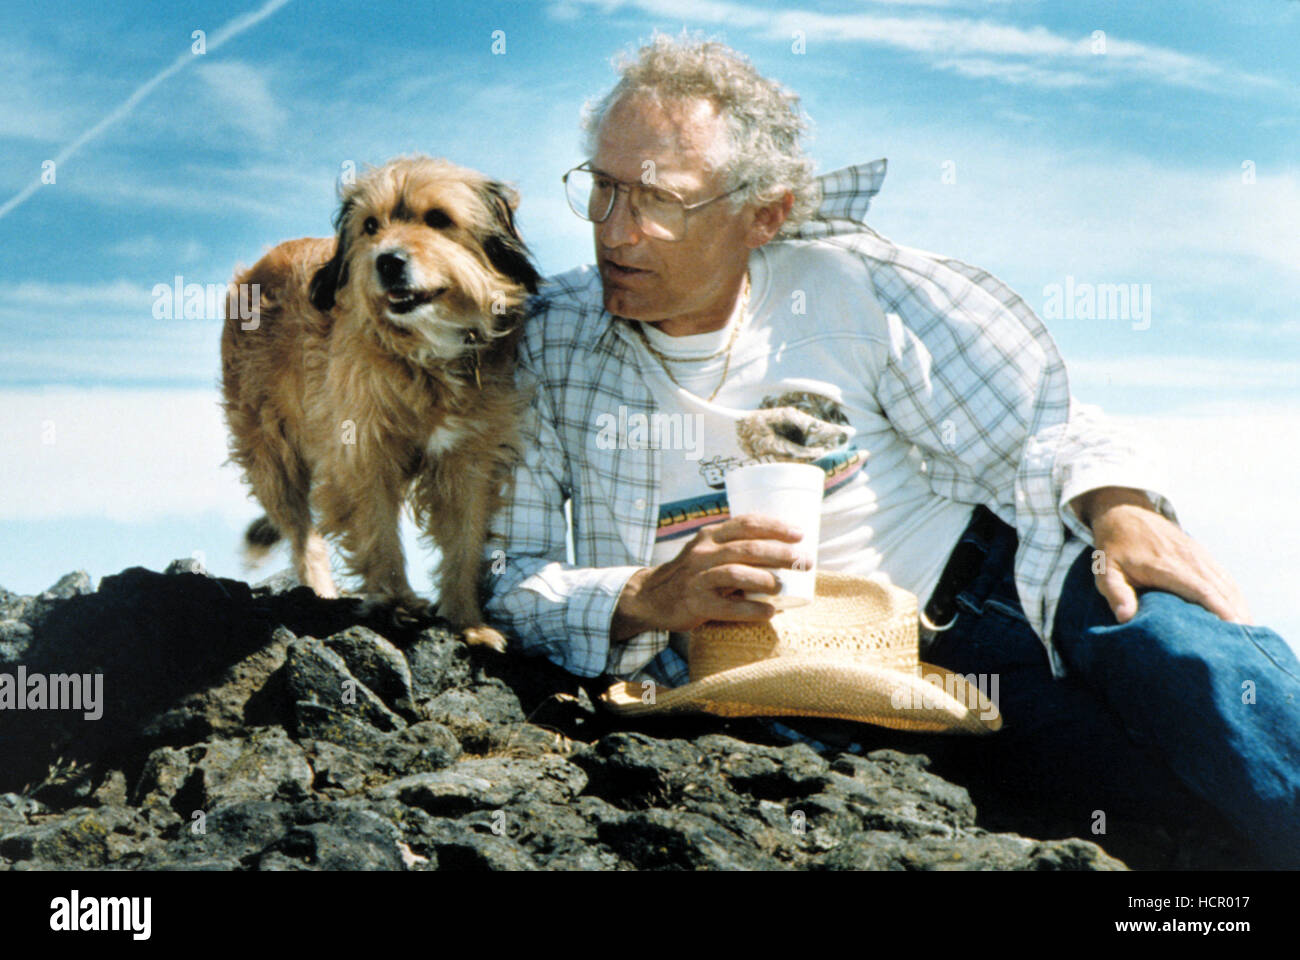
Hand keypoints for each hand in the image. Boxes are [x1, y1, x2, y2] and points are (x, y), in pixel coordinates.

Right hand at [611, 513, 810, 640]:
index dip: (775, 527)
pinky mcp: (695, 603)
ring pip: (736, 573)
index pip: (746, 524)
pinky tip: (769, 612)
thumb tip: (785, 556)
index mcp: (711, 535)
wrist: (651, 596)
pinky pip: (727, 607)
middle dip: (780, 553)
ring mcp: (698, 578)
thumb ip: (736, 548)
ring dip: (765, 579)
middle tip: (804, 562)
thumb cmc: (692, 573)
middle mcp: (703, 552)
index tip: (800, 533)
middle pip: (747, 548)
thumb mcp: (708, 551)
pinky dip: (751, 609)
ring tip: (784, 586)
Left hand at [1072, 487, 1251, 624]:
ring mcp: (1198, 555)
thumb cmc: (1113, 548)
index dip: (1220, 609)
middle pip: (1221, 589)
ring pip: (1226, 583)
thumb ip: (1116, 593)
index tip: (1235, 629)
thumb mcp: (1105, 570)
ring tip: (1247, 633)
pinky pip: (1224, 576)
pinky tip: (1240, 612)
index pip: (1201, 590)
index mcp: (1167, 566)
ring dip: (1239, 606)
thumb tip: (1125, 618)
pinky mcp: (1201, 554)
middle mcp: (1189, 559)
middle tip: (1245, 642)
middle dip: (1236, 614)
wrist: (1124, 513)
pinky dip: (1234, 595)